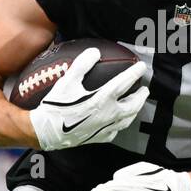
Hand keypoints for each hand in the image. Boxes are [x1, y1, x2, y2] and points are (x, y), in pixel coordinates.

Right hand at [29, 48, 148, 151]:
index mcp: (102, 99)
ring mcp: (105, 128)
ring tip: (136, 105)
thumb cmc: (56, 106)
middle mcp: (108, 115)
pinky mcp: (99, 138)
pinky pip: (115, 131)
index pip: (124, 84)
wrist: (46, 132)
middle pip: (132, 105)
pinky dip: (120, 124)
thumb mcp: (67, 81)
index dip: (134, 74)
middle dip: (141, 97)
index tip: (141, 67)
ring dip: (134, 111)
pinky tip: (118, 121)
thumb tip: (95, 52)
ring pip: (127, 119)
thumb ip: (82, 65)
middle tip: (144, 90)